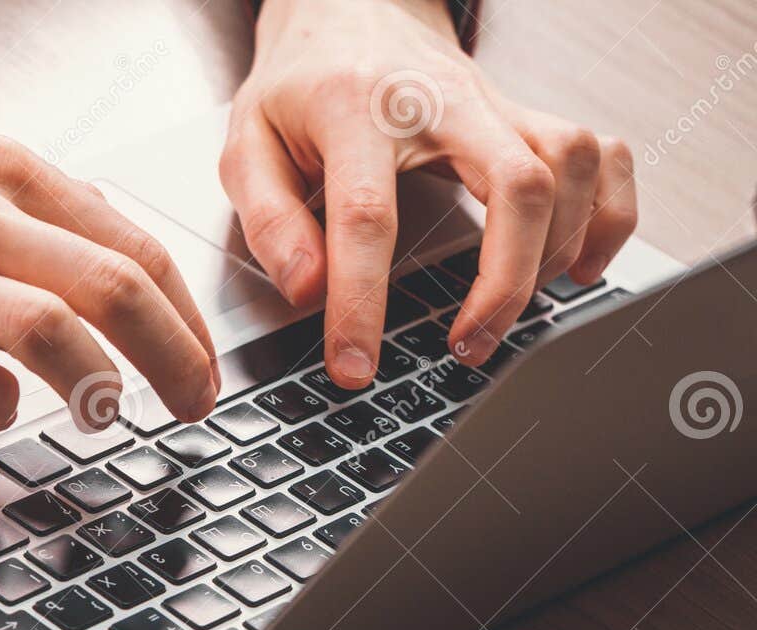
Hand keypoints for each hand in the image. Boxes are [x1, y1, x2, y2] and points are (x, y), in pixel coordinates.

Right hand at [0, 132, 219, 429]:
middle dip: (173, 358)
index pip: (128, 240)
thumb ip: (26, 221)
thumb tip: (116, 276)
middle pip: (109, 284)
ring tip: (110, 419)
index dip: (184, 316)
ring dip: (100, 387)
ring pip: (46, 328)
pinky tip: (1, 414)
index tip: (202, 363)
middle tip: (194, 405)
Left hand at [219, 0, 637, 388]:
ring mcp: (496, 105)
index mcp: (359, 110)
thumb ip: (268, 218)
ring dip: (558, 250)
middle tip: (466, 346)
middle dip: (504, 282)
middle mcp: (445, 102)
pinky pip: (603, 154)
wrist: (350, 9)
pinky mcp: (527, 115)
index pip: (367, 217)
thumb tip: (307, 290)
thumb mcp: (247, 142)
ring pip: (572, 166)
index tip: (355, 366)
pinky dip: (609, 214)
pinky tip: (578, 265)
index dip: (362, 302)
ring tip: (511, 312)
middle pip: (517, 185)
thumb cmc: (299, 82)